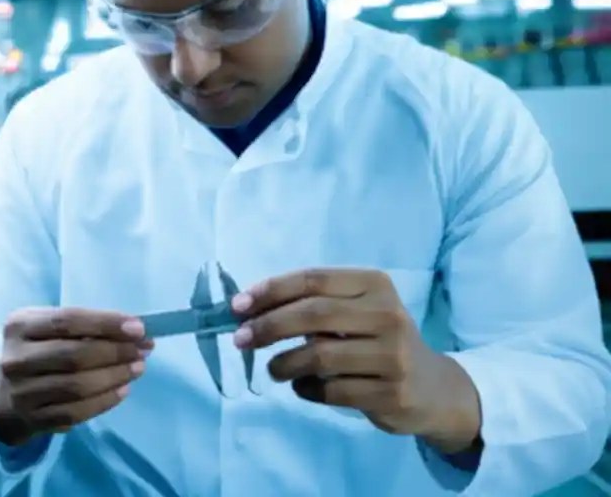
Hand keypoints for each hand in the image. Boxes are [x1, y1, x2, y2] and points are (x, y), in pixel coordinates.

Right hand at [0, 307, 151, 446]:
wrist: (5, 396)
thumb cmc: (37, 352)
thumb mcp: (47, 329)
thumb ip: (84, 327)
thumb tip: (136, 331)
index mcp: (19, 326)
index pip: (67, 320)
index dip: (106, 323)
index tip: (138, 328)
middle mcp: (15, 359)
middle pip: (74, 355)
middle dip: (115, 352)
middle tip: (142, 350)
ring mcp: (22, 393)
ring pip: (77, 386)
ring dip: (115, 376)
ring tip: (137, 368)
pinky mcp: (33, 419)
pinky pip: (77, 412)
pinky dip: (105, 401)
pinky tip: (122, 390)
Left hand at [231, 268, 481, 452]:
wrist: (432, 388)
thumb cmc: (377, 340)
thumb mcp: (355, 312)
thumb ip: (312, 305)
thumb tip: (247, 309)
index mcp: (375, 284)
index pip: (313, 279)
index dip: (271, 290)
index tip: (238, 306)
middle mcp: (388, 315)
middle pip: (313, 315)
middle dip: (268, 326)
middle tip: (241, 339)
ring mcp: (393, 355)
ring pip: (319, 356)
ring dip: (283, 363)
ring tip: (273, 369)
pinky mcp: (391, 393)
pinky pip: (331, 391)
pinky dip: (306, 389)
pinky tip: (303, 387)